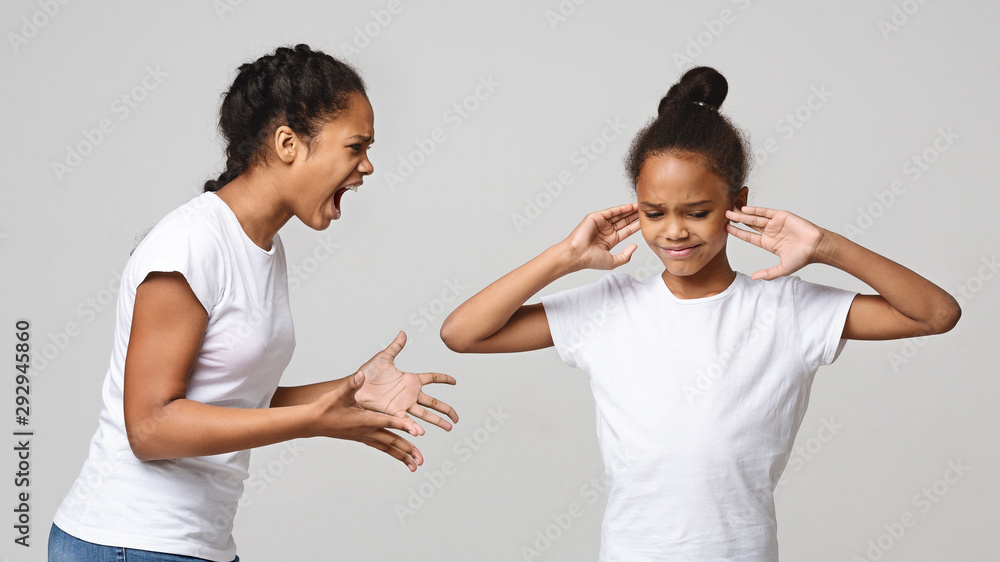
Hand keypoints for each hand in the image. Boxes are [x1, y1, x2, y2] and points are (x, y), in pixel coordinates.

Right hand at [310, 371, 424, 470]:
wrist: (312, 422)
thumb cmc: (326, 407)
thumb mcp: (340, 394)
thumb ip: (353, 384)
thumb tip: (361, 374)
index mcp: (365, 420)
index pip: (388, 423)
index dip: (404, 426)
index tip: (418, 432)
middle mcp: (367, 431)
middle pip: (392, 442)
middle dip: (407, 450)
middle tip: (420, 461)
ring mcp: (365, 436)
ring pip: (388, 448)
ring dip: (402, 456)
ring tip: (416, 465)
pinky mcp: (362, 438)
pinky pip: (381, 447)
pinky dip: (392, 452)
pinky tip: (400, 457)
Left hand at [354, 331, 458, 432]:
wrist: (355, 387)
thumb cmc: (367, 373)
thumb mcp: (384, 357)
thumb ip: (396, 347)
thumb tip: (403, 333)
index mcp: (410, 379)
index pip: (432, 378)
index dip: (443, 379)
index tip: (455, 381)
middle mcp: (410, 394)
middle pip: (434, 402)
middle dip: (446, 410)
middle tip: (456, 418)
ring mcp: (403, 404)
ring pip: (425, 414)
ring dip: (437, 421)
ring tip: (449, 428)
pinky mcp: (393, 412)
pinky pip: (406, 420)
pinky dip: (413, 426)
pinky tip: (421, 432)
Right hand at [561, 203, 640, 270]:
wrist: (576, 255)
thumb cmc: (590, 260)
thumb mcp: (613, 261)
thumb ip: (626, 255)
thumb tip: (635, 246)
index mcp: (610, 240)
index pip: (626, 231)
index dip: (636, 226)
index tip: (646, 222)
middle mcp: (606, 231)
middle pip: (624, 221)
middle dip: (635, 216)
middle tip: (646, 210)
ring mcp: (601, 224)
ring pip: (619, 215)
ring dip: (629, 211)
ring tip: (640, 205)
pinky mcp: (596, 218)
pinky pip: (611, 212)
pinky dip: (621, 208)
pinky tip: (630, 206)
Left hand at [726, 206, 827, 279]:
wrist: (817, 247)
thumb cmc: (802, 258)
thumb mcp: (782, 269)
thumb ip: (768, 273)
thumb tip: (753, 278)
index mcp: (768, 243)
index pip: (748, 237)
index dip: (737, 232)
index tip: (726, 229)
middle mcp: (770, 232)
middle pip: (749, 225)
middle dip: (737, 220)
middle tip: (724, 216)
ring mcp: (775, 224)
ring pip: (755, 218)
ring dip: (743, 214)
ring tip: (731, 211)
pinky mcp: (782, 216)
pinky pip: (766, 212)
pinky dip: (756, 210)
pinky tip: (745, 209)